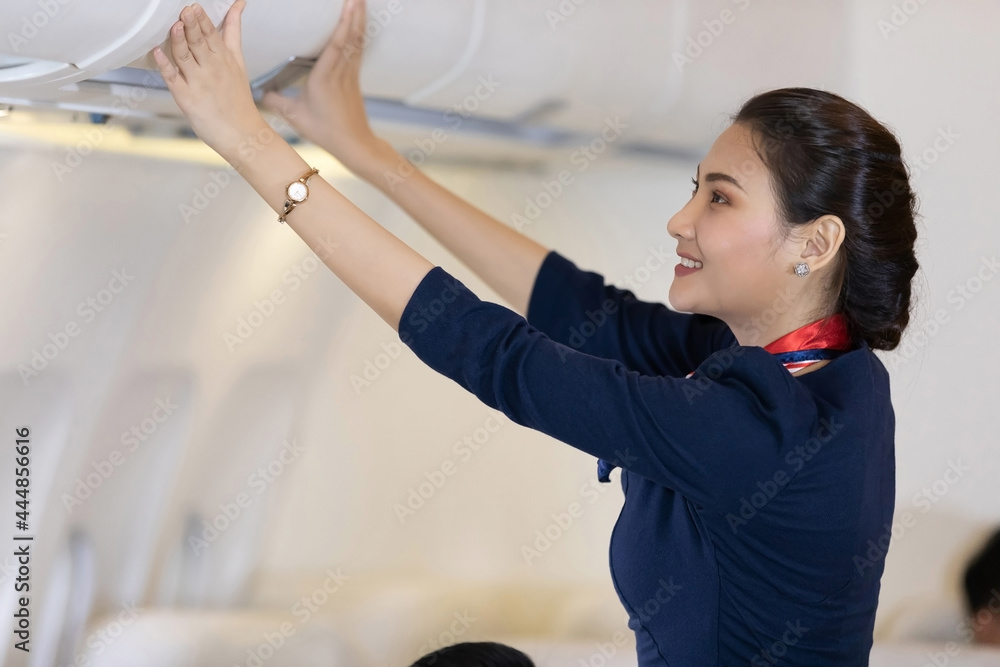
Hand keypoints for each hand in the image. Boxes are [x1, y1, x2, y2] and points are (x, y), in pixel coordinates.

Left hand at [153, 1, 268, 157]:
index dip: (202, 19)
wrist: (243, 133)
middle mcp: (212, 69)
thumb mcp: (239, 62)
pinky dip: (164, 65)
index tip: (195, 7)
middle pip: (199, 42)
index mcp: (225, 59)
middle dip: (191, 24)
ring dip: (178, 40)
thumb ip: (233, 33)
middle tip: (186, 11)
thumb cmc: (239, 101)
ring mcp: (199, 83)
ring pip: (185, 56)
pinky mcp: (186, 98)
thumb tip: (236, 8)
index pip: (212, 33)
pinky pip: (173, 78)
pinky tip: (158, 53)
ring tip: (175, 26)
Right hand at [260, 0, 386, 173]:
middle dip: (355, 13)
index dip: (344, 23)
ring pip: (357, 41)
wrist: (353, 144)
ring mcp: (350, 74)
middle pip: (351, 36)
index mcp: (325, 78)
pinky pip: (358, 50)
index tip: (348, 4)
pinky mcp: (354, 78)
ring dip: (359, 19)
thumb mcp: (295, 116)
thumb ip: (276, 101)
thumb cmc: (327, 132)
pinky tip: (360, 24)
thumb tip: (260, 92)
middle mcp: (341, 72)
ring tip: (360, 1)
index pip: (337, 45)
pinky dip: (359, 34)